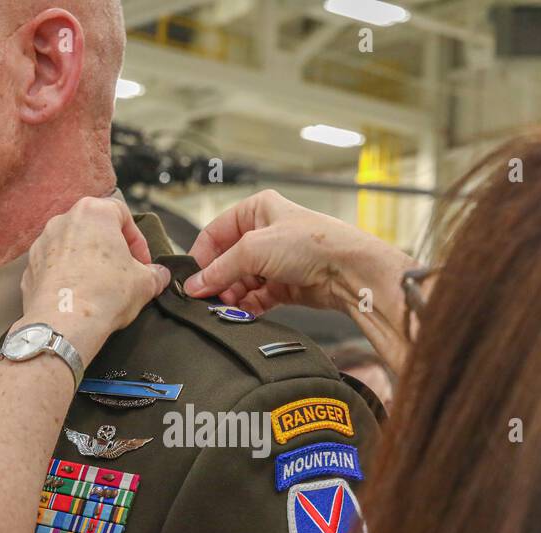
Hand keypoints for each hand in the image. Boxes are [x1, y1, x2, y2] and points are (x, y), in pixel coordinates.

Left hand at [21, 196, 171, 359]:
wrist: (64, 323)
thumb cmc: (105, 294)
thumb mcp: (144, 284)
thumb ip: (155, 274)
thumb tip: (159, 275)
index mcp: (93, 212)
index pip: (122, 214)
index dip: (137, 240)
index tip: (143, 263)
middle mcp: (64, 220)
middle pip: (94, 228)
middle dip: (111, 249)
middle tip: (123, 273)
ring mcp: (42, 243)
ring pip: (72, 246)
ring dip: (87, 262)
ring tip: (100, 287)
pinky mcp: (30, 267)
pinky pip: (54, 266)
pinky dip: (67, 277)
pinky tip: (79, 297)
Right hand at [184, 189, 420, 369]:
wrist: (348, 271)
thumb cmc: (313, 244)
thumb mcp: (254, 249)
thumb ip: (221, 269)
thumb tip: (196, 284)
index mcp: (256, 210)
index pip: (215, 233)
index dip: (202, 257)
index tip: (192, 280)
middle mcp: (265, 233)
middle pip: (227, 261)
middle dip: (218, 281)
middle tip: (208, 299)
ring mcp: (275, 261)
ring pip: (241, 282)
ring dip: (232, 296)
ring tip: (226, 307)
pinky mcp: (284, 285)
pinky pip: (256, 298)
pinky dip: (247, 306)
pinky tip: (242, 313)